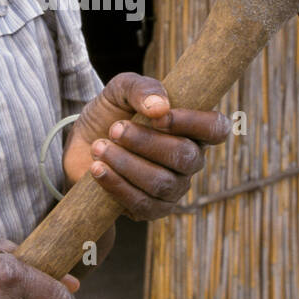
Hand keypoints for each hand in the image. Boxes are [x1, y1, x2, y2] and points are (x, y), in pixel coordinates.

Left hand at [63, 72, 231, 219]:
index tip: (159, 117)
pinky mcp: (153, 209)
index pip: (216, 129)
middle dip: (146, 142)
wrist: (81, 145)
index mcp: (191, 129)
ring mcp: (174, 188)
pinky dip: (117, 185)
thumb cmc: (111, 114)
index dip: (194, 123)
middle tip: (115, 129)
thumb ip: (142, 88)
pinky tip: (98, 169)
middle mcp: (189, 160)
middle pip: (185, 156)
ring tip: (99, 147)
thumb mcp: (121, 90)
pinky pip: (143, 204)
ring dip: (126, 163)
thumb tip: (160, 107)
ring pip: (161, 182)